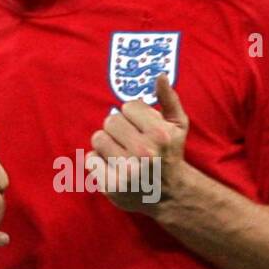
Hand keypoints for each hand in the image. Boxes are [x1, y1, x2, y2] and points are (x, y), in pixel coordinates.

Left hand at [86, 74, 188, 212]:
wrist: (170, 194)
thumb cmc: (171, 153)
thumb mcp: (178, 125)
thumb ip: (169, 98)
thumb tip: (159, 75)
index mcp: (159, 134)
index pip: (128, 106)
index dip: (133, 116)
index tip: (141, 127)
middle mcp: (143, 152)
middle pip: (110, 121)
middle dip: (118, 129)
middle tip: (129, 141)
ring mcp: (126, 171)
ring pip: (98, 138)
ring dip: (106, 144)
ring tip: (120, 153)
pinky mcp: (111, 186)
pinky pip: (90, 159)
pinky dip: (99, 162)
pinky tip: (113, 167)